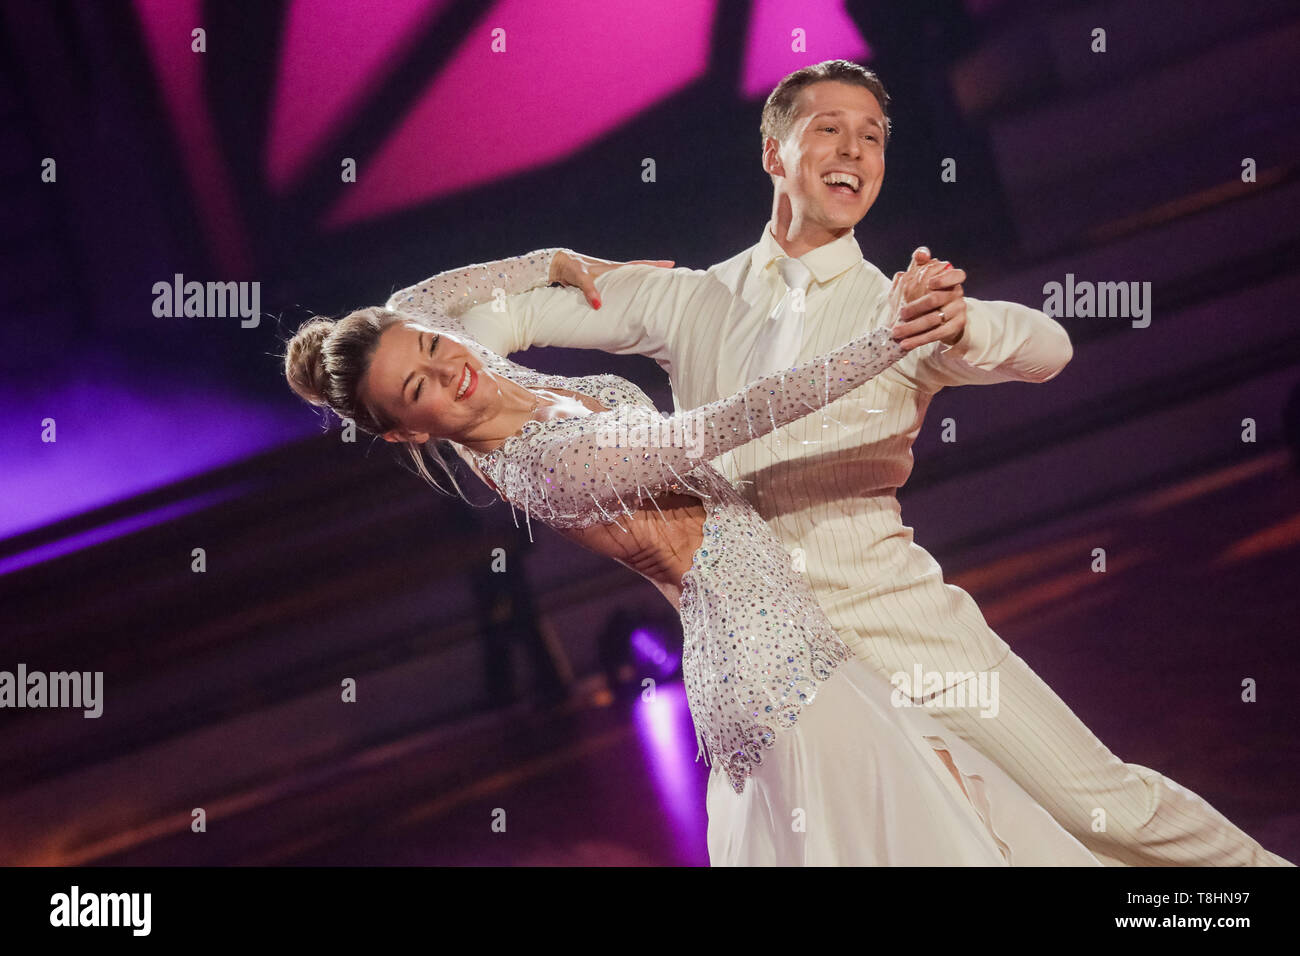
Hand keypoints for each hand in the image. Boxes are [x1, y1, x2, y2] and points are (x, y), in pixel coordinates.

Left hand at [549, 250, 675, 308]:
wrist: (556, 266)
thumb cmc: (569, 267)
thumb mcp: (579, 276)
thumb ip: (589, 289)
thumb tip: (600, 305)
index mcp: (611, 268)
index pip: (636, 265)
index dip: (653, 265)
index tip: (671, 264)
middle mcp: (612, 273)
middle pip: (636, 273)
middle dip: (652, 276)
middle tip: (669, 280)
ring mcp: (607, 279)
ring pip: (627, 283)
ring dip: (640, 286)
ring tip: (654, 293)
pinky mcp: (599, 286)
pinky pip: (616, 291)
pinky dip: (624, 295)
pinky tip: (628, 303)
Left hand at [889, 246, 967, 350]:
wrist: (942, 319)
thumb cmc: (928, 295)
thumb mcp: (922, 280)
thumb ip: (921, 265)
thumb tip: (922, 253)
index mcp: (952, 280)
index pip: (956, 275)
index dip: (944, 278)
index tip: (929, 283)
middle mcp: (958, 293)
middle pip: (936, 299)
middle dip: (915, 307)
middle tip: (900, 314)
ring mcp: (959, 310)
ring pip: (934, 319)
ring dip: (912, 328)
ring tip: (896, 333)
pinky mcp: (956, 327)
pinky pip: (936, 334)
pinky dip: (918, 340)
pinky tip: (905, 344)